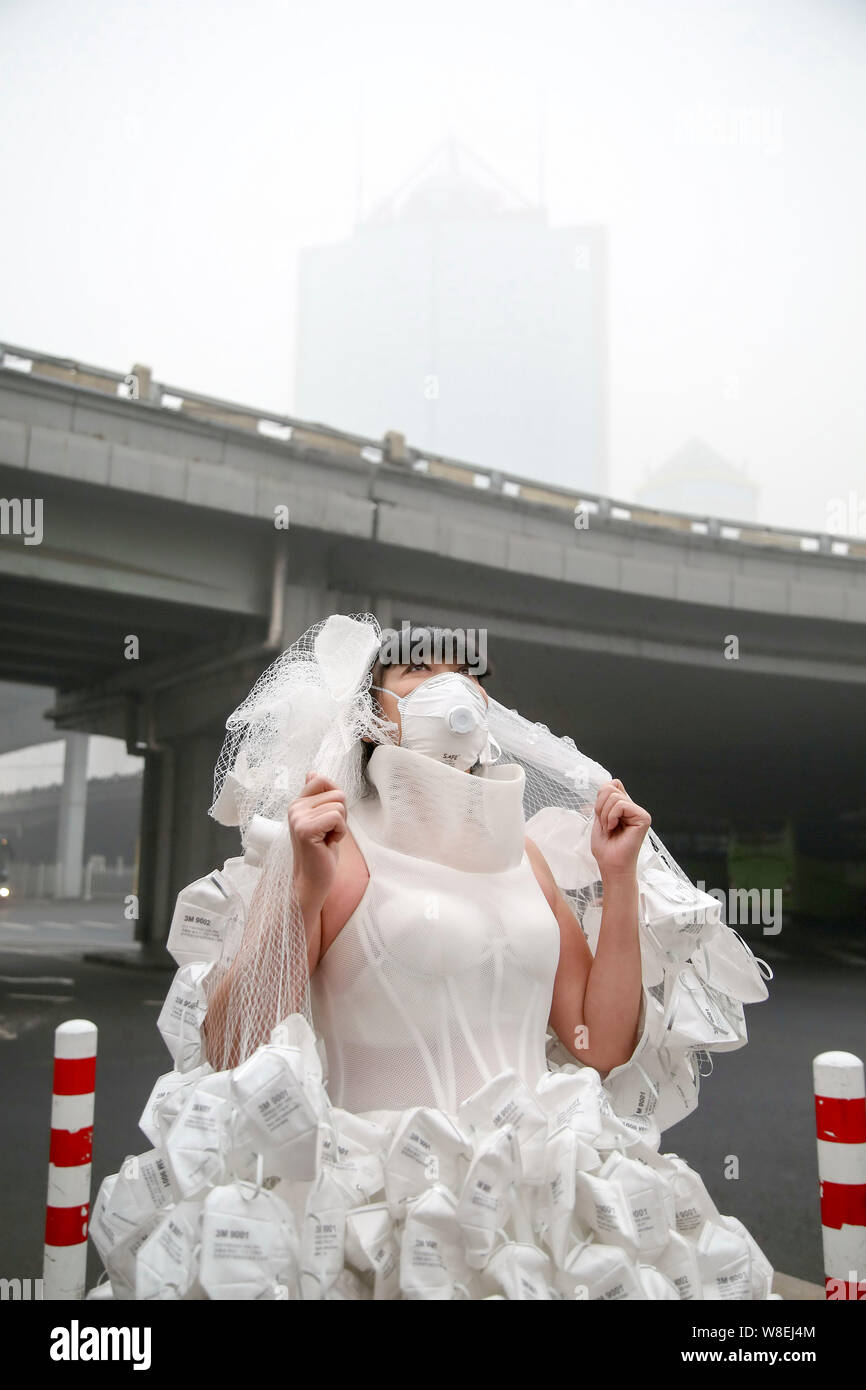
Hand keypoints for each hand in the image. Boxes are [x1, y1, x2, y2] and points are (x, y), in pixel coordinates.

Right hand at [288, 773, 346, 905]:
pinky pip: (337, 817)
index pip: (321, 779)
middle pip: (337, 793)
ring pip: (339, 805)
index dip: (335, 796)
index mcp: (298, 803)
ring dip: (340, 826)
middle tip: (328, 833)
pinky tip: (327, 844)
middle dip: (341, 814)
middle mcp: (295, 807)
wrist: (312, 880)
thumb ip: (318, 797)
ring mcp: (298, 818)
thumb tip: (312, 772)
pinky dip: (340, 832)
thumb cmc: (320, 852)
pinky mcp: (305, 829)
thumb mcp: (321, 820)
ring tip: (326, 839)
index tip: (329, 818)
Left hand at [590, 778, 650, 883]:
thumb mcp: (600, 818)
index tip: (601, 818)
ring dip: (605, 815)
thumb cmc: (606, 848)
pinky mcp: (643, 818)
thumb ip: (605, 800)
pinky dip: (611, 816)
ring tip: (610, 829)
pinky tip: (614, 828)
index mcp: (624, 808)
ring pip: (614, 796)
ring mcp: (640, 813)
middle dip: (600, 808)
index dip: (600, 799)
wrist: (611, 865)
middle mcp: (634, 808)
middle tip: (606, 826)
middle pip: (610, 788)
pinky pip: (621, 805)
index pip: (611, 786)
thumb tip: (614, 781)